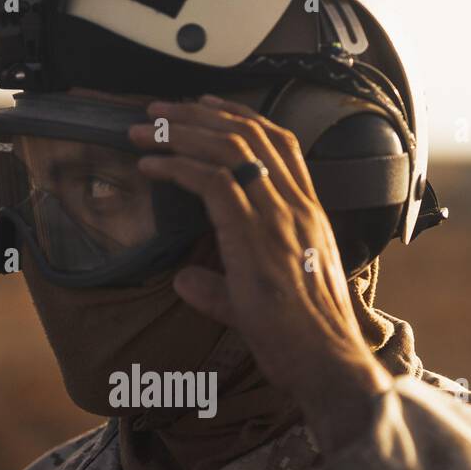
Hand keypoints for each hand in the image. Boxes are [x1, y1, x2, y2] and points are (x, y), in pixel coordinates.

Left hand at [128, 94, 392, 450]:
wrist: (326, 362)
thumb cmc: (302, 340)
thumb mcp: (260, 301)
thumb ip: (219, 285)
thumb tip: (184, 280)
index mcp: (309, 214)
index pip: (280, 144)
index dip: (240, 117)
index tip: (205, 107)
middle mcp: (297, 206)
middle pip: (249, 135)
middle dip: (197, 115)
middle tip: (158, 110)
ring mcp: (278, 218)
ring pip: (228, 149)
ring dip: (180, 132)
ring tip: (144, 128)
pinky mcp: (255, 236)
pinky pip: (211, 183)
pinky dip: (176, 166)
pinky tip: (150, 166)